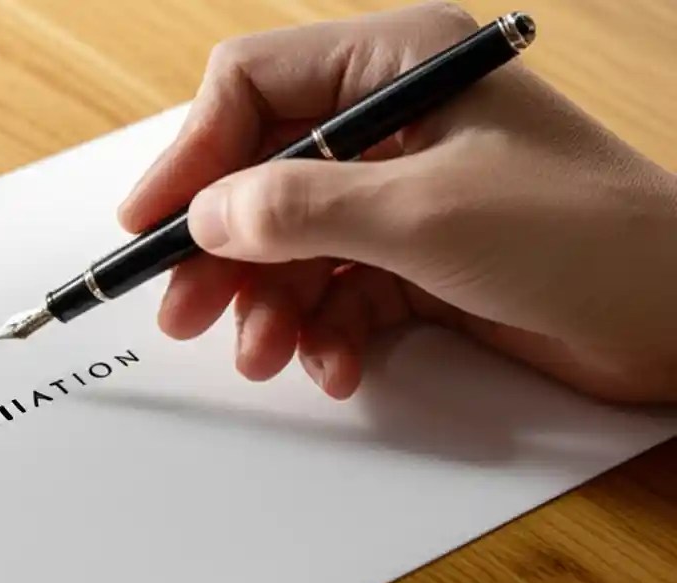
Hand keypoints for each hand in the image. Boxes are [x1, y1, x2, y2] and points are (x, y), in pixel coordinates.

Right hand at [119, 1, 676, 402]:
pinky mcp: (413, 258)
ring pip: (290, 243)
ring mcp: (400, 192)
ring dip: (268, 305)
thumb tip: (205, 218)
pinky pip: (333, 289)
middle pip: (260, 174)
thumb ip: (300, 209)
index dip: (192, 153)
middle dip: (222, 250)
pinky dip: (321, 332)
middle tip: (183, 312)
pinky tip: (331, 366)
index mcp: (396, 63)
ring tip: (265, 356)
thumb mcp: (424, 215)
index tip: (150, 222)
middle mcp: (390, 121)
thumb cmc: (585, 238)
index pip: (253, 87)